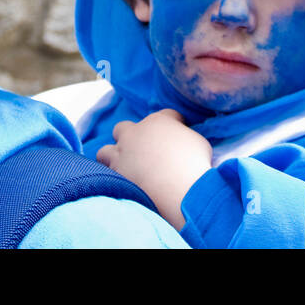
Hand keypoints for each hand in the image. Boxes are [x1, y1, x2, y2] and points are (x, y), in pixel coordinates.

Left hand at [97, 109, 212, 230]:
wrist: (179, 189)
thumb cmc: (194, 165)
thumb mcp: (199, 143)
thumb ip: (186, 138)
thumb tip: (182, 144)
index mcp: (159, 121)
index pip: (166, 115)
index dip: (174, 124)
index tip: (178, 134)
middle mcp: (136, 133)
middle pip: (125, 128)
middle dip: (132, 137)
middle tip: (145, 152)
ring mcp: (122, 153)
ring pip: (106, 151)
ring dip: (113, 157)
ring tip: (124, 169)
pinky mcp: (116, 173)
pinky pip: (106, 173)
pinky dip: (113, 177)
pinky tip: (122, 183)